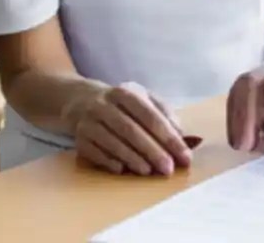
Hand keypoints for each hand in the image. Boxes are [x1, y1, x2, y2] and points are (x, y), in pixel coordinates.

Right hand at [65, 81, 193, 175]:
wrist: (80, 102)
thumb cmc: (122, 105)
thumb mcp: (143, 100)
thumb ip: (164, 114)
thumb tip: (182, 136)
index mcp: (126, 92)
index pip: (150, 116)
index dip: (168, 137)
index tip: (184, 156)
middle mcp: (105, 105)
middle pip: (131, 130)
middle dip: (152, 151)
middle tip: (168, 169)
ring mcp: (89, 121)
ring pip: (113, 142)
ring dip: (133, 159)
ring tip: (149, 171)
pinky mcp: (79, 138)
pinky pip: (95, 152)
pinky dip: (110, 162)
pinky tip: (123, 170)